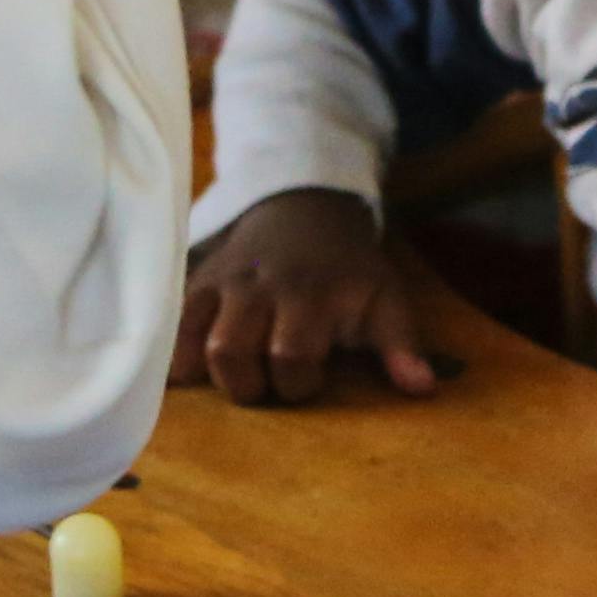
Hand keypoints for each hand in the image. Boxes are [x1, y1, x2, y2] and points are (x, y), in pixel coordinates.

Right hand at [175, 192, 444, 405]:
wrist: (303, 205)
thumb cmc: (348, 267)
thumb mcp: (386, 296)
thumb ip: (401, 344)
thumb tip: (424, 390)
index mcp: (310, 293)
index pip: (291, 357)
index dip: (299, 382)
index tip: (311, 378)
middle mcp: (260, 286)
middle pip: (233, 353)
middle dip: (251, 385)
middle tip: (269, 383)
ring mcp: (223, 283)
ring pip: (198, 342)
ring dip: (216, 374)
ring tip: (240, 374)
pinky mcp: (196, 281)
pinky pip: (172, 324)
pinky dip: (177, 354)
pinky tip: (195, 370)